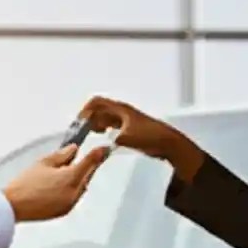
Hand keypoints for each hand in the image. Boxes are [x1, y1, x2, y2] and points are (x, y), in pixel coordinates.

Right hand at [3, 143, 109, 221]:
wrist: (13, 207)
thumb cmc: (24, 185)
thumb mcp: (43, 163)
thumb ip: (62, 155)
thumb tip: (73, 150)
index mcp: (70, 178)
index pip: (89, 162)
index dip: (98, 154)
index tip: (105, 148)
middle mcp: (74, 192)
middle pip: (87, 176)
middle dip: (87, 166)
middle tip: (84, 157)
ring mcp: (70, 203)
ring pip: (82, 186)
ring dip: (79, 178)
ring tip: (64, 171)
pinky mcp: (64, 211)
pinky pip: (74, 196)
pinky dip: (72, 189)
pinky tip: (59, 185)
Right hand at [78, 96, 204, 180]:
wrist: (167, 143)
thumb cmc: (151, 136)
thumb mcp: (127, 137)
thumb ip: (112, 140)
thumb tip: (101, 145)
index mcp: (120, 109)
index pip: (97, 102)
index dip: (86, 110)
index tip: (79, 122)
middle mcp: (122, 112)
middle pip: (100, 109)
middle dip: (90, 117)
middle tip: (82, 130)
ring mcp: (126, 120)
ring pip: (106, 117)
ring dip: (97, 123)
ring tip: (91, 133)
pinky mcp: (129, 129)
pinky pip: (112, 125)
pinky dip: (105, 128)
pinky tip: (103, 136)